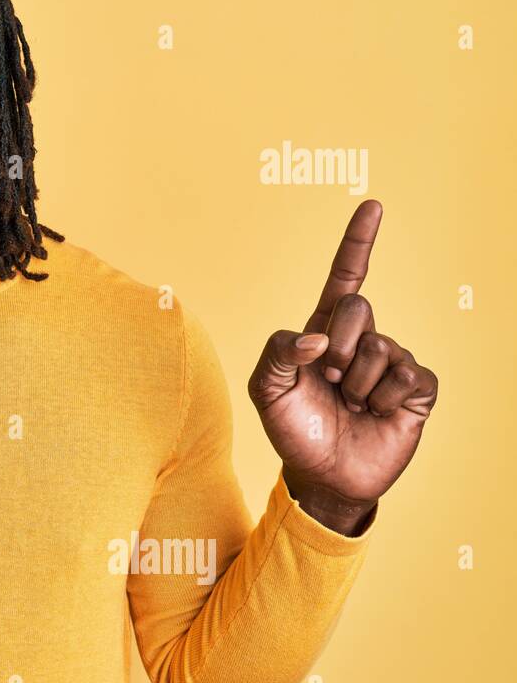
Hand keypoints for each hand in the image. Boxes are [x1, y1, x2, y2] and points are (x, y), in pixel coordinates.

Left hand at [247, 200, 438, 518]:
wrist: (322, 476)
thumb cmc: (293, 428)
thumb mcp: (267, 389)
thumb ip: (278, 350)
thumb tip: (318, 338)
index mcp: (324, 331)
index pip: (345, 278)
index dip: (359, 242)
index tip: (373, 206)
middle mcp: (361, 340)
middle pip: (359, 308)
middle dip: (337, 347)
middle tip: (328, 380)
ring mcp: (391, 363)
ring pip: (381, 349)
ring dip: (357, 385)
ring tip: (350, 404)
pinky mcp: (416, 390)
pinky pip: (407, 376)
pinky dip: (385, 400)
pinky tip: (376, 414)